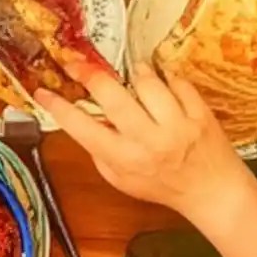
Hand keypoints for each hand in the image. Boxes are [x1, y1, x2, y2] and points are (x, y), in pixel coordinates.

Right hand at [34, 63, 252, 225]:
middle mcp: (149, 141)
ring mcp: (177, 125)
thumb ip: (98, 149)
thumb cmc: (162, 184)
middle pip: (112, 94)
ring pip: (147, 82)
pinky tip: (161, 83)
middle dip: (89, 73)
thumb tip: (79, 117)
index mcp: (124, 158)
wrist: (213, 192)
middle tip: (78, 64)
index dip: (57, 105)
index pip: (81, 126)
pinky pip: (177, 81)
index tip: (42, 91)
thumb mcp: (119, 178)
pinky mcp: (200, 114)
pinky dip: (166, 77)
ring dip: (133, 73)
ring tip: (130, 75)